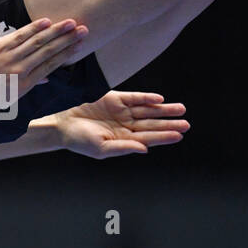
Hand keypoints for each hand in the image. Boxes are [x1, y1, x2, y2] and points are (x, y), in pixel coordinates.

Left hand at [0, 18, 87, 106]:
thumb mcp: (9, 95)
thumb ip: (30, 84)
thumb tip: (48, 77)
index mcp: (25, 85)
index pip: (52, 65)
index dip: (67, 54)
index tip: (80, 45)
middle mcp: (20, 71)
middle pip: (49, 52)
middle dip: (68, 40)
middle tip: (84, 30)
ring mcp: (9, 59)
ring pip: (38, 43)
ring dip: (56, 32)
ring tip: (71, 23)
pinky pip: (20, 36)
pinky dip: (33, 28)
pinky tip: (46, 22)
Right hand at [53, 91, 188, 157]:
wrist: (62, 124)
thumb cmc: (79, 141)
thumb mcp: (101, 149)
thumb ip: (124, 147)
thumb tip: (145, 149)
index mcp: (124, 140)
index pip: (149, 138)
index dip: (164, 136)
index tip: (179, 135)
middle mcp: (125, 126)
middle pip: (152, 124)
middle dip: (169, 123)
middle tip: (186, 123)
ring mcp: (121, 112)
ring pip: (147, 110)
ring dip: (163, 110)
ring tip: (180, 109)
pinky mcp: (115, 99)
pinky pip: (134, 98)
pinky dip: (147, 98)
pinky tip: (159, 99)